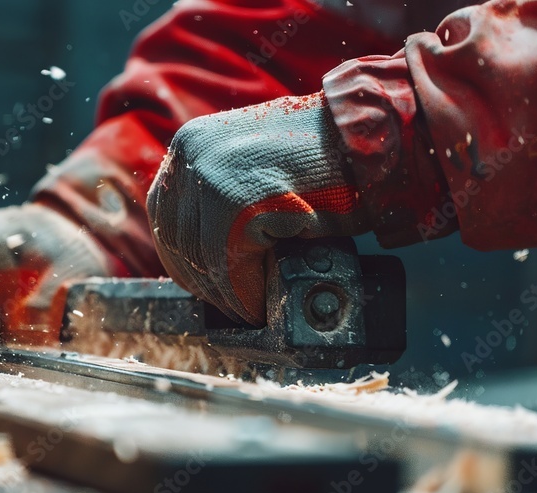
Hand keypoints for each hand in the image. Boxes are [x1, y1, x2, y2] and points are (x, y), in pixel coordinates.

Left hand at [147, 93, 369, 325]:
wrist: (373, 141)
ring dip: (228, 295)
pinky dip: (246, 294)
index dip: (182, 258)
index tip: (204, 284)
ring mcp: (211, 175)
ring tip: (252, 308)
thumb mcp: (255, 166)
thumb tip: (202, 256)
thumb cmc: (323, 161)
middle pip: (178, 241)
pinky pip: (230, 268)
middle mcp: (191, 153)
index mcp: (190, 143)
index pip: (164, 215)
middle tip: (232, 306)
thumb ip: (222, 195)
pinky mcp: (237, 202)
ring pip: (203, 260)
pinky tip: (263, 304)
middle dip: (204, 282)